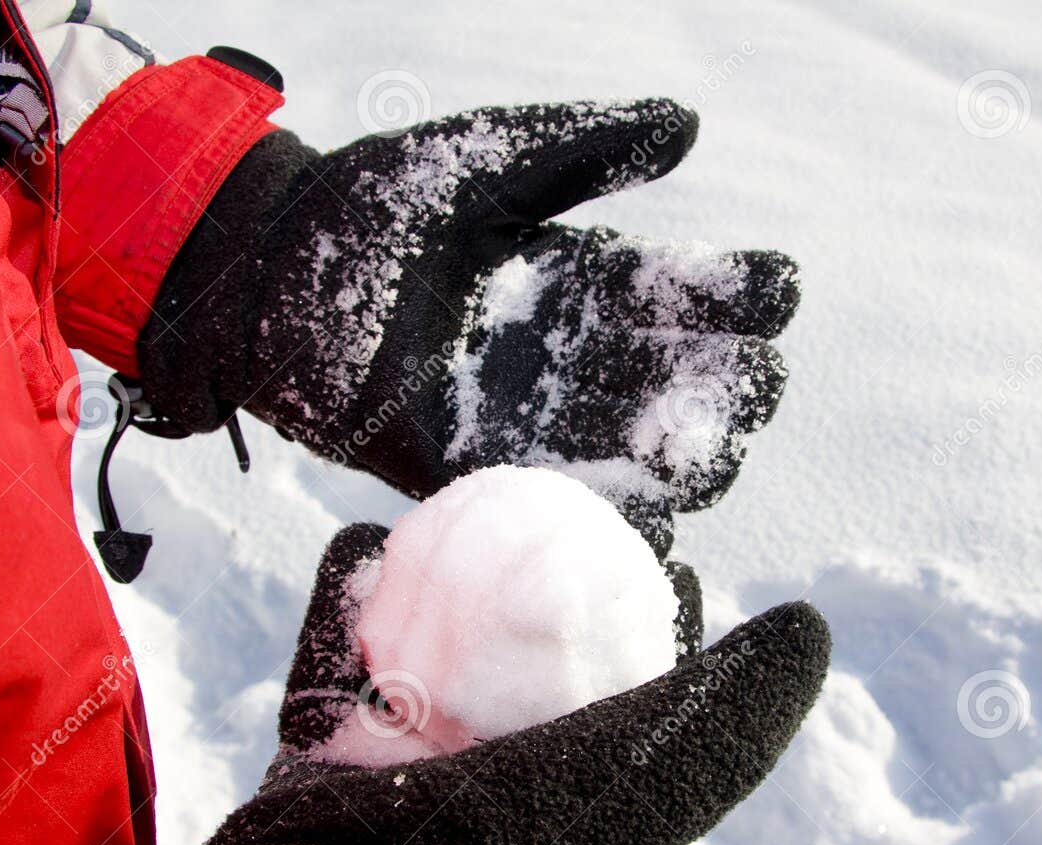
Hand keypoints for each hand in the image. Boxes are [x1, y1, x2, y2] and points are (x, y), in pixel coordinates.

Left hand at [139, 101, 799, 553]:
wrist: (268, 273)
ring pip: (633, 452)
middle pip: (675, 383)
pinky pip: (556, 501)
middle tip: (755, 383)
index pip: (681, 295)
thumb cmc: (369, 207)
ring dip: (685, 458)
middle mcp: (564, 355)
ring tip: (716, 452)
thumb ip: (585, 148)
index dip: (735, 294)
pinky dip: (606, 518)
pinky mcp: (474, 468)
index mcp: (577, 280)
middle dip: (729, 387)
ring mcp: (524, 415)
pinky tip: (656, 522)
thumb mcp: (488, 164)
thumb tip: (689, 125)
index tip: (774, 289)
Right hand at [205, 523, 829, 844]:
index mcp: (580, 779)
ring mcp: (409, 764)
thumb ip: (737, 705)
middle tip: (534, 507)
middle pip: (519, 648)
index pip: (623, 668)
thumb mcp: (665, 774)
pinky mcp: (329, 756)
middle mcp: (499, 771)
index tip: (645, 544)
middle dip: (526, 584)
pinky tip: (370, 544)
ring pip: (428, 644)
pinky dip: (351, 599)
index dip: (640, 604)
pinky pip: (339, 656)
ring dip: (435, 580)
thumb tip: (810, 624)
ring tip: (452, 511)